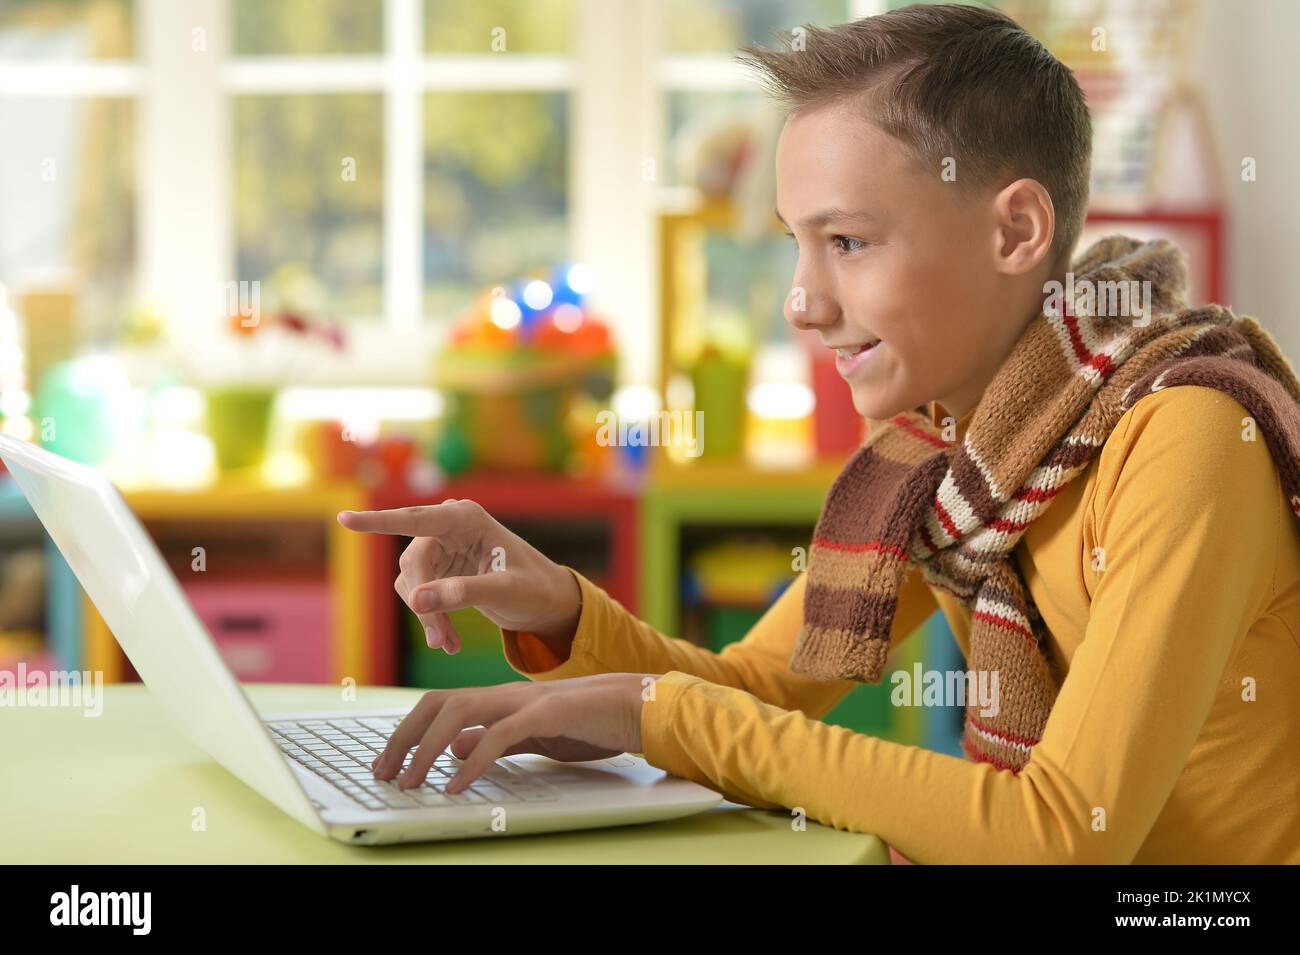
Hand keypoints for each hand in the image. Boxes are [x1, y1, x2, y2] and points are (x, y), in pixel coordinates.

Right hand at [338, 500, 581, 655]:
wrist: (545, 600)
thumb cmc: (534, 587)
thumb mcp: (506, 591)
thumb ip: (464, 593)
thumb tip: (417, 600)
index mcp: (466, 517)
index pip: (415, 518)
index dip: (378, 521)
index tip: (344, 519)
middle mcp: (449, 526)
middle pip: (413, 562)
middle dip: (423, 602)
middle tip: (439, 639)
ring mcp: (441, 548)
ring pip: (412, 583)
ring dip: (427, 616)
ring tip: (449, 643)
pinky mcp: (438, 570)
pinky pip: (419, 596)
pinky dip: (432, 620)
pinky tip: (451, 643)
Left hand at [373, 673, 659, 792]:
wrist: (637, 706)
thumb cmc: (589, 722)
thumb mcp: (532, 736)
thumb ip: (494, 740)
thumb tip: (456, 750)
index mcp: (500, 699)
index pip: (440, 705)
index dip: (407, 731)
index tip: (387, 763)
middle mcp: (505, 694)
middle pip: (438, 703)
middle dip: (404, 737)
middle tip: (384, 773)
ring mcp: (525, 700)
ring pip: (459, 711)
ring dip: (427, 748)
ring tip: (411, 781)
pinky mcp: (548, 713)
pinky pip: (501, 734)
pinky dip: (474, 760)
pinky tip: (457, 783)